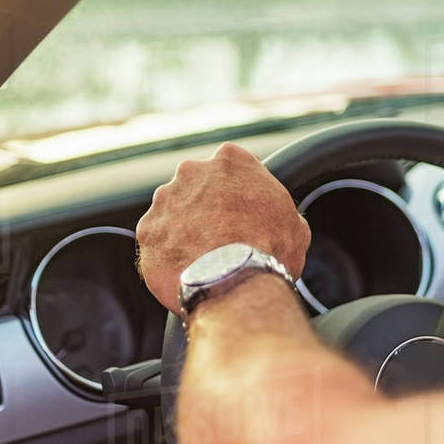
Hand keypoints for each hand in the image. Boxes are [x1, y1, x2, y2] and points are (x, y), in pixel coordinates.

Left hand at [136, 142, 310, 313]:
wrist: (234, 283)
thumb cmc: (269, 252)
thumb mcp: (295, 227)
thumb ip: (282, 213)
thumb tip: (287, 223)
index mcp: (231, 160)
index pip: (233, 168)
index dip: (239, 194)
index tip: (243, 214)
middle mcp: (192, 171)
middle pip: (198, 187)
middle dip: (207, 209)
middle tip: (223, 238)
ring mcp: (165, 199)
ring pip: (174, 212)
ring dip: (185, 230)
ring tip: (204, 260)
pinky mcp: (147, 230)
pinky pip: (157, 240)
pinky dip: (168, 253)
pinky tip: (187, 270)